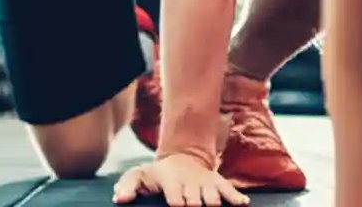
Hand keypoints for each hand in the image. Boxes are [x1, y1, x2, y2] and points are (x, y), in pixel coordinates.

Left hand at [113, 153, 248, 205]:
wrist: (182, 158)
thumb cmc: (158, 175)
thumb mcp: (139, 175)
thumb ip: (127, 185)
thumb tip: (119, 199)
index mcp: (171, 182)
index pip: (175, 196)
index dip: (177, 202)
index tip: (178, 205)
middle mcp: (190, 183)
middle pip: (196, 200)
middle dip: (196, 205)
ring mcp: (205, 184)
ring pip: (213, 197)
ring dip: (214, 204)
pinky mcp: (218, 184)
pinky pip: (229, 190)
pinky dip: (236, 197)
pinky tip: (242, 204)